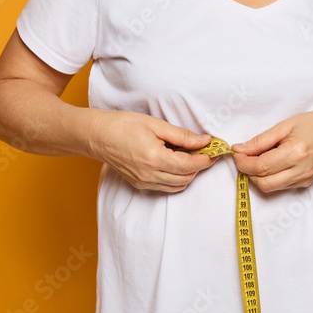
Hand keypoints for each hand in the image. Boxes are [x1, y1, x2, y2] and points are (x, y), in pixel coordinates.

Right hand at [88, 111, 214, 191]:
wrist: (98, 135)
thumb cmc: (124, 125)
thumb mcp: (155, 124)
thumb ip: (181, 135)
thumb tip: (204, 140)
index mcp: (155, 158)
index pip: (189, 165)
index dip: (205, 159)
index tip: (215, 151)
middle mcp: (149, 175)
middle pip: (186, 178)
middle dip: (199, 166)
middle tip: (205, 151)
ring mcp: (144, 182)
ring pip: (177, 186)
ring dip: (189, 174)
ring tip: (191, 156)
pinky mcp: (139, 184)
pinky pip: (165, 187)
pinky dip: (176, 179)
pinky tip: (176, 163)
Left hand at [230, 109, 312, 192]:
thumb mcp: (286, 125)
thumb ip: (261, 140)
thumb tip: (240, 149)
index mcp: (295, 152)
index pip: (261, 166)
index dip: (243, 162)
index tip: (236, 153)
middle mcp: (300, 170)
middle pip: (263, 182)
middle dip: (247, 171)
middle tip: (243, 157)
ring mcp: (303, 179)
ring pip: (269, 187)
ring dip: (257, 176)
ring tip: (256, 159)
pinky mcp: (305, 183)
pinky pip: (280, 186)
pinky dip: (269, 177)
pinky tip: (270, 163)